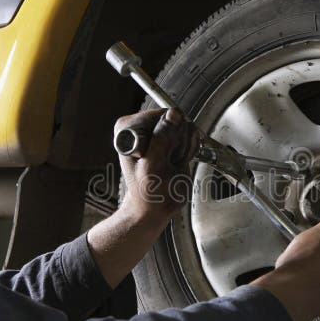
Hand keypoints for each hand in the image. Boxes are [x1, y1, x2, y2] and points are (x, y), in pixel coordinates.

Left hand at [115, 108, 200, 222]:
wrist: (156, 206)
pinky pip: (191, 133)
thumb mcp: (153, 167)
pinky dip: (190, 148)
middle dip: (177, 142)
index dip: (168, 136)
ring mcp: (157, 130)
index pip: (162, 115)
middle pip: (176, 118)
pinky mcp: (171, 136)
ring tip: (171, 162)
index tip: (161, 156)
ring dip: (184, 147)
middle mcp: (141, 125)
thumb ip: (161, 139)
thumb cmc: (148, 193)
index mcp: (128, 129)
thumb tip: (173, 114)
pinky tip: (177, 160)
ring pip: (186, 126)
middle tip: (167, 161)